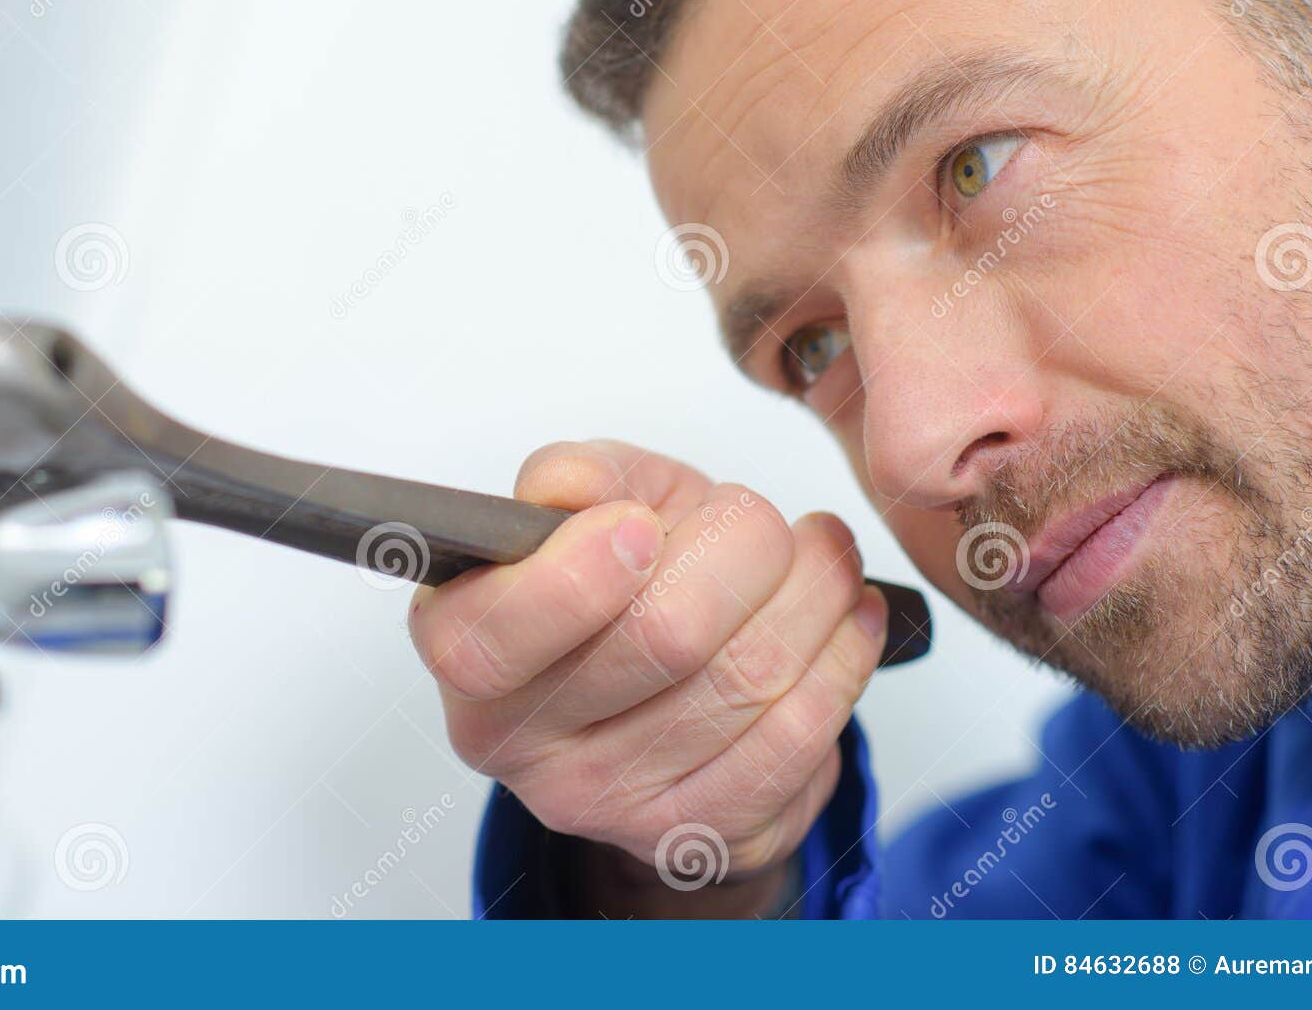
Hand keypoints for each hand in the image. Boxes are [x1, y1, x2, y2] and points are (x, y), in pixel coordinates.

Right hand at [410, 440, 886, 916]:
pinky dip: (841, 659)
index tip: (642, 523)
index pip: (497, 634)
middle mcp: (520, 742)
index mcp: (465, 644)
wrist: (665, 685)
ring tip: (822, 555)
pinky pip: (797, 739)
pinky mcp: (697, 833)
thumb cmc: (619, 579)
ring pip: (748, 679)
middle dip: (743, 549)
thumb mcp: (587, 506)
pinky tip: (846, 617)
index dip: (581, 570)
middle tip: (758, 521)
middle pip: (662, 638)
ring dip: (813, 594)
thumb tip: (567, 486)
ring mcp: (608, 802)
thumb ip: (576, 479)